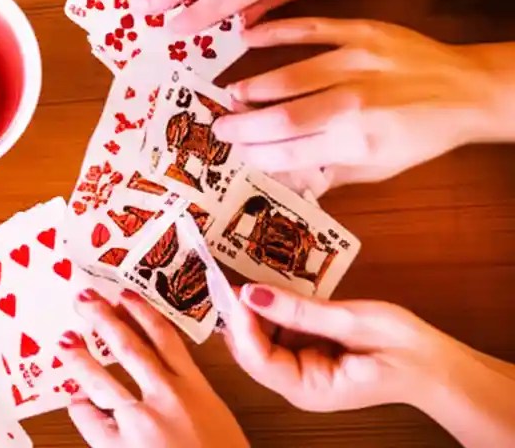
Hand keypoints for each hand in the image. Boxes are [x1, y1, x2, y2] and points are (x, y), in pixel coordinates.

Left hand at [61, 289, 247, 447]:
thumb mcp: (218, 424)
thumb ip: (192, 402)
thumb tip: (165, 387)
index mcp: (199, 390)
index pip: (167, 339)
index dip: (143, 313)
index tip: (126, 295)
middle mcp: (167, 398)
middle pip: (129, 347)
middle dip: (103, 319)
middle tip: (84, 298)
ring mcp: (141, 421)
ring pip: (101, 379)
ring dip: (79, 357)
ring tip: (65, 341)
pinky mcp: (119, 446)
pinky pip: (91, 421)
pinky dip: (81, 408)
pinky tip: (74, 400)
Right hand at [213, 18, 502, 188]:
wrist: (468, 90)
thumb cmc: (422, 133)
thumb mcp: (381, 167)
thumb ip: (332, 172)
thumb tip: (285, 176)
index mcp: (357, 143)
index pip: (289, 153)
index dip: (255, 153)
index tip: (237, 151)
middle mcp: (353, 106)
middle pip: (282, 118)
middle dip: (242, 125)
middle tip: (221, 126)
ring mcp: (356, 64)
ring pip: (289, 76)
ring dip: (253, 87)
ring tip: (233, 95)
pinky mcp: (362, 32)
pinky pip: (310, 29)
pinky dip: (275, 32)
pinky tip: (248, 37)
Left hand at [223, 283, 468, 412]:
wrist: (436, 366)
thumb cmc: (404, 349)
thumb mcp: (352, 321)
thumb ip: (300, 310)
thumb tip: (252, 293)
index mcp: (308, 389)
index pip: (258, 359)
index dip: (242, 324)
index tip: (235, 288)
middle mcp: (297, 384)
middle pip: (250, 351)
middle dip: (238, 316)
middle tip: (225, 274)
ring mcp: (301, 369)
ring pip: (260, 339)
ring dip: (251, 310)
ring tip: (240, 273)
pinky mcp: (308, 354)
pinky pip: (278, 332)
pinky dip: (270, 310)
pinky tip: (265, 285)